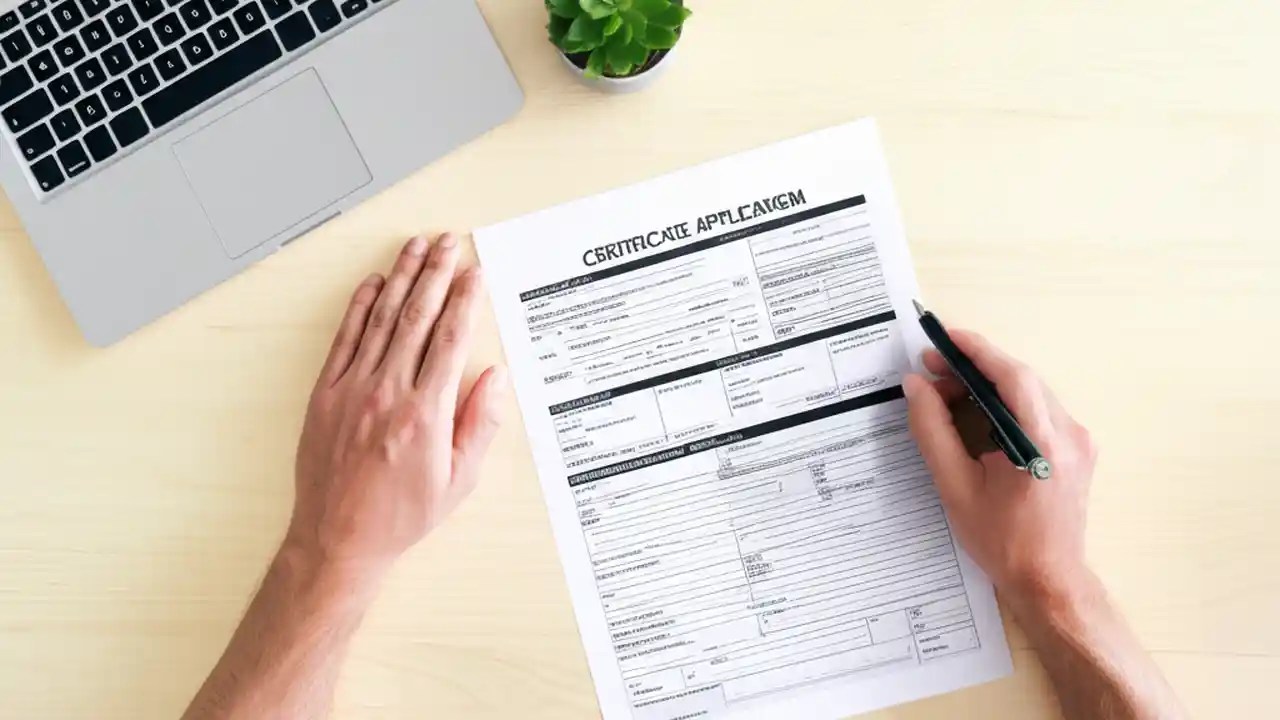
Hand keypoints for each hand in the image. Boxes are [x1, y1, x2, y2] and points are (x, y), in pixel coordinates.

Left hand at [285, 234, 506, 580]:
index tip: (475, 272)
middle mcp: (389, 392)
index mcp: (426, 412)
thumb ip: (480, 424)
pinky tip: (373, 284)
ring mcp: (353, 390)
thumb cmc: (400, 515)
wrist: (337, 538)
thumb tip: (495, 378)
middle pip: (418, 317)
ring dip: (401, 278)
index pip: (451, 339)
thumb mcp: (458, 480)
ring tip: (415, 248)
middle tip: (448, 242)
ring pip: (381, 319)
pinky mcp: (326, 395)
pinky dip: (359, 308)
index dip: (466, 299)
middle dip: (436, 274)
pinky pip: (345, 340)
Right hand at [904, 330, 1096, 609]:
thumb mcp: (956, 487)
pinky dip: (1005, 403)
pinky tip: (977, 413)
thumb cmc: (1002, 541)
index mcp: (1042, 443)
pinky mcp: (1077, 450)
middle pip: (1021, 380)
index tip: (943, 338)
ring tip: (947, 392)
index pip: (1011, 377)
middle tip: (932, 370)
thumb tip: (916, 387)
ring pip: (1030, 393)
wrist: (1048, 580)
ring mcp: (1078, 441)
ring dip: (989, 385)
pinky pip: (1038, 410)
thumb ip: (933, 432)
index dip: (977, 351)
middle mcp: (1069, 434)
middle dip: (975, 368)